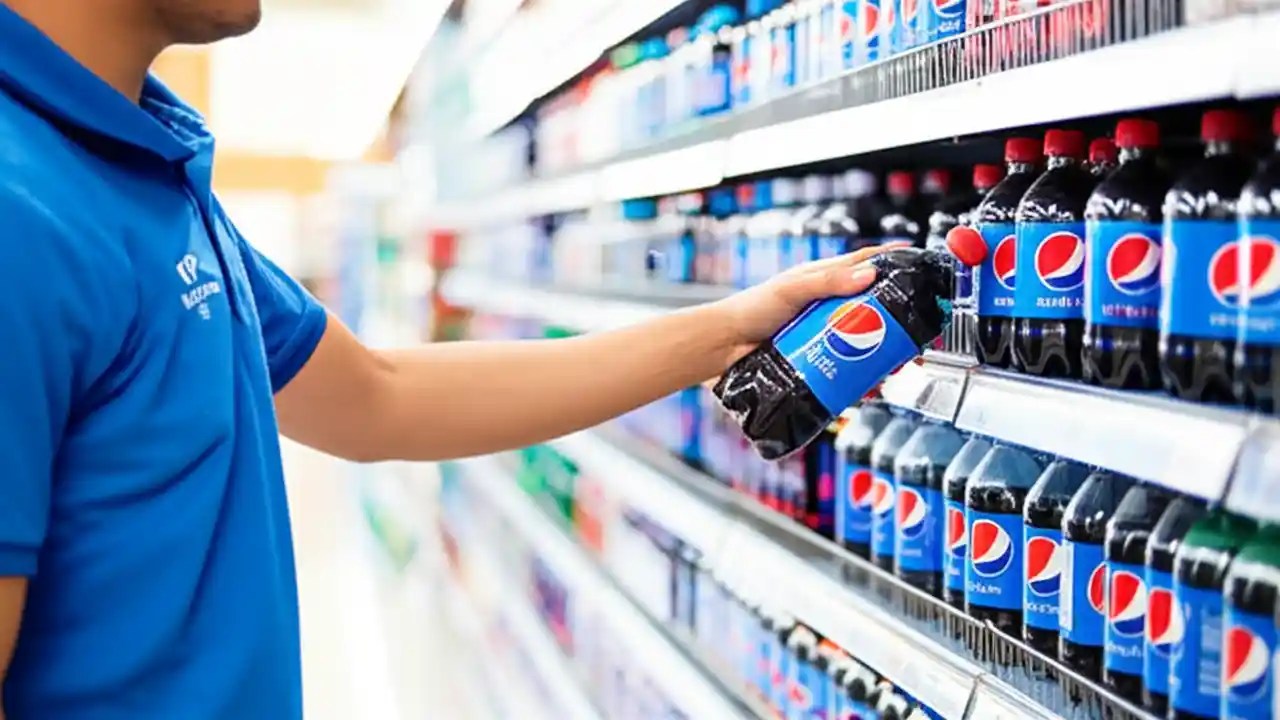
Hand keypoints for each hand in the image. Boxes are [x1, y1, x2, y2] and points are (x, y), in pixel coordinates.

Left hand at [712, 243, 909, 366]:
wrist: (723, 347)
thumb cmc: (751, 310)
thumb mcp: (792, 290)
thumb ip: (828, 281)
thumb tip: (869, 275)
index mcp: (822, 280)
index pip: (863, 264)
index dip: (891, 261)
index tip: (917, 264)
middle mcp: (826, 306)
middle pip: (871, 309)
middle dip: (895, 321)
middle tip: (914, 334)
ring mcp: (822, 334)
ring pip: (862, 341)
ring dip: (881, 354)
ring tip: (895, 365)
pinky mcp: (816, 358)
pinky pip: (844, 368)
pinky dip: (860, 378)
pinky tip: (868, 387)